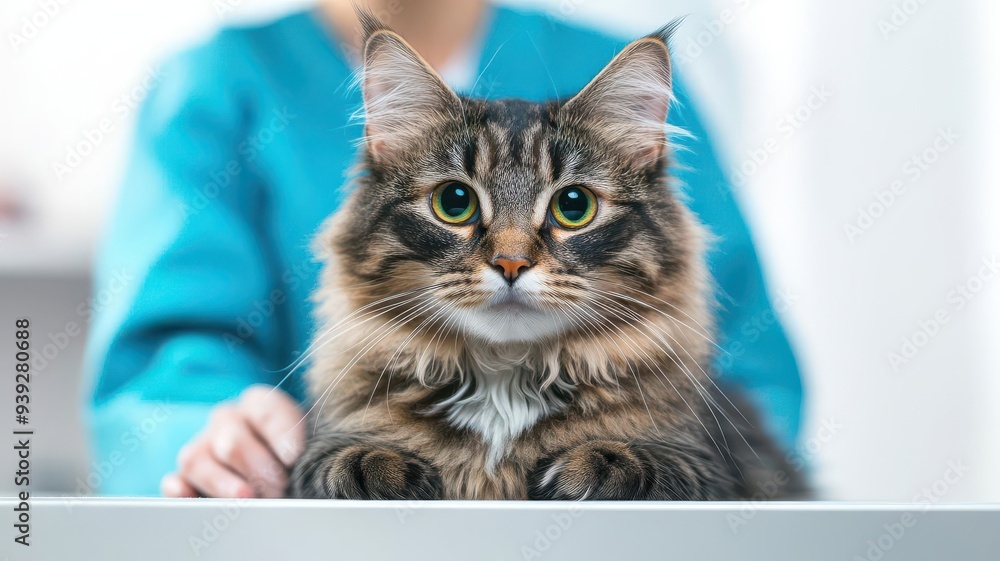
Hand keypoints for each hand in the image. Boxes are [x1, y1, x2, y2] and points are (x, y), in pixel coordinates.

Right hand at [161, 385, 305, 497]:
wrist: (283, 465)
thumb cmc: (296, 452)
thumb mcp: (307, 442)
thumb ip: (302, 448)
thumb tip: (298, 464)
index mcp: (258, 403)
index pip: (267, 410)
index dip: (281, 435)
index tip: (294, 458)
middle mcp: (227, 419)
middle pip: (233, 441)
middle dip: (258, 470)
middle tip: (280, 490)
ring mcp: (202, 445)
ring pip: (198, 460)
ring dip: (225, 484)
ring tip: (249, 499)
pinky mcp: (185, 475)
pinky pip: (174, 480)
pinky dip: (180, 490)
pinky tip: (192, 497)